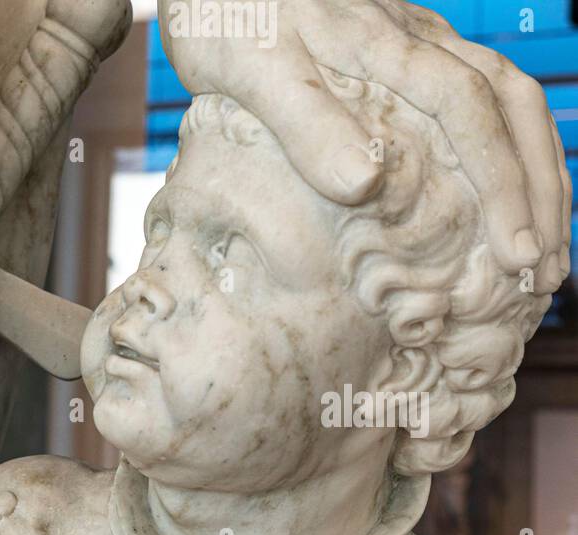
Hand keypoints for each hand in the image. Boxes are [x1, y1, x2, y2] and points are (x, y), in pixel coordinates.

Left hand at [161, 0, 570, 287]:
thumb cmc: (226, 16)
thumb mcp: (253, 71)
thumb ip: (306, 123)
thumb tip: (364, 184)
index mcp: (388, 48)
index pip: (472, 115)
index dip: (502, 185)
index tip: (515, 252)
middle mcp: (418, 40)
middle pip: (512, 108)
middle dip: (539, 190)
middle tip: (546, 270)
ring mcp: (416, 43)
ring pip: (506, 103)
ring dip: (532, 175)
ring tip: (541, 247)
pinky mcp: (402, 53)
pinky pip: (476, 101)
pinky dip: (501, 152)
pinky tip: (500, 198)